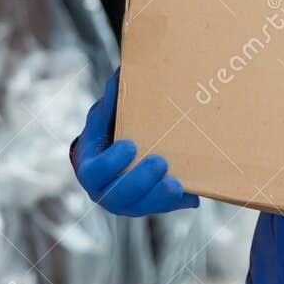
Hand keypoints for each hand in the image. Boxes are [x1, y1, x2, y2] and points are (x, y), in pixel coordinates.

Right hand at [70, 70, 198, 216]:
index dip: (111, 163)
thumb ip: (111, 103)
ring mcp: (128, 204)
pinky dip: (180, 202)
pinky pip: (164, 208)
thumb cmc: (107, 133)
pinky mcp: (150, 206)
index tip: (130, 145)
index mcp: (90, 170)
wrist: (111, 156)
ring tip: (177, 185)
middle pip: (119, 196)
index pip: (95, 172)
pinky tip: (193, 196)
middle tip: (160, 162)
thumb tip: (121, 74)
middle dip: (140, 181)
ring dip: (160, 198)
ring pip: (142, 207)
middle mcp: (105, 193)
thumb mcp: (104, 117)